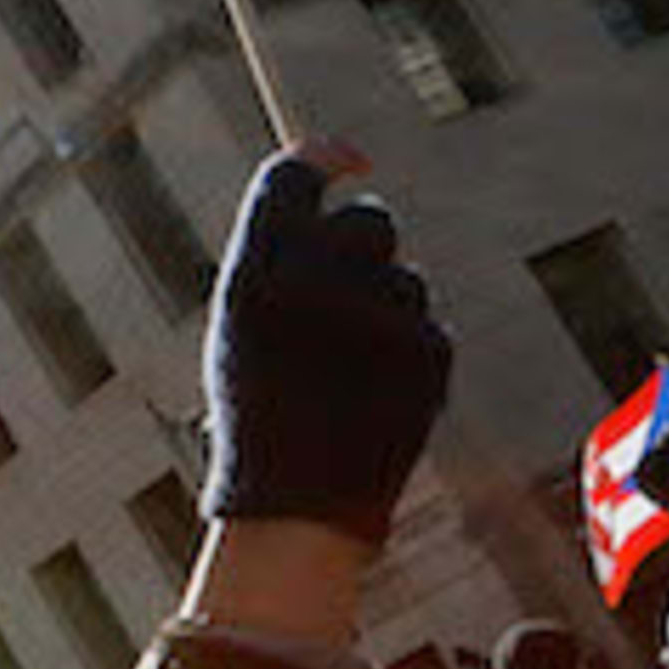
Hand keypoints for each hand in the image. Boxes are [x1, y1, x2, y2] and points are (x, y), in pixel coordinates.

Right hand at [201, 142, 454, 545]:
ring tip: (351, 373)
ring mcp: (376, 320)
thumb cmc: (260, 418)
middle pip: (366, 219)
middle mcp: (314, 289)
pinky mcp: (428, 353)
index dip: (322, 157)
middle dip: (364, 245)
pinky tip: (377, 397)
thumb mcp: (240, 332)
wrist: (298, 511)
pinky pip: (428, 322)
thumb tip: (328, 173)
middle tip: (349, 288)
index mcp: (254, 279)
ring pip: (404, 276)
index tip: (350, 159)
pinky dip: (410, 352)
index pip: (290, 180)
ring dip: (386, 309)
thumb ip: (276, 258)